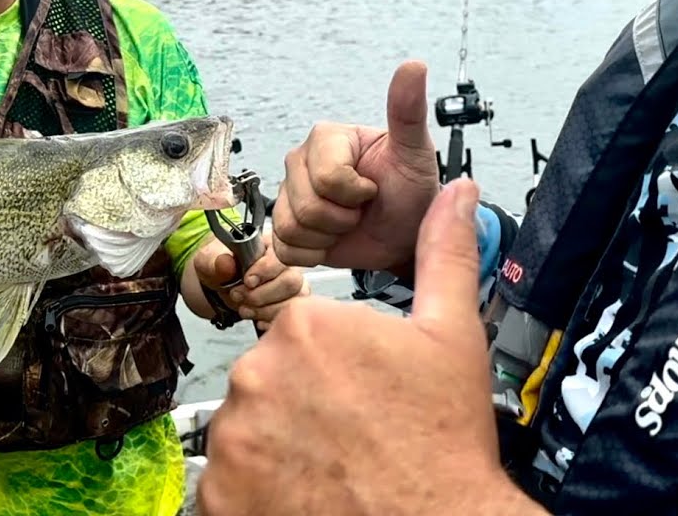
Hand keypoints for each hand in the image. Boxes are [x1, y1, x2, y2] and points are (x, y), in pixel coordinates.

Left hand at [187, 236, 310, 328]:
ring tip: (243, 308)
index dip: (265, 271)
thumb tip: (226, 263)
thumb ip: (215, 261)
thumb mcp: (208, 260)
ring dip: (265, 311)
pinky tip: (256, 319)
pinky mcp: (289, 304)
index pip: (280, 257)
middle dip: (261, 295)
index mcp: (269, 246)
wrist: (217, 285)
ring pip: (293, 302)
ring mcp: (290, 287)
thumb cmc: (217, 266)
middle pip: (291, 282)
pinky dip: (271, 321)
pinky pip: (290, 316)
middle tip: (238, 296)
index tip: (247, 281)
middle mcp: (285, 265)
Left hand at [197, 179, 544, 515]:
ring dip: (278, 449)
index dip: (335, 368)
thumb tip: (458, 192)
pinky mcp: (219, 497)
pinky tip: (305, 496)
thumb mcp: (454, 337)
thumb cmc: (442, 443)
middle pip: (270, 382)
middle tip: (350, 435)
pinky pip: (228, 486)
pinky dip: (257, 493)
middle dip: (302, 405)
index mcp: (305, 327)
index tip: (362, 395)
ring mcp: (234, 439)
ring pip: (248, 432)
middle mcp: (257, 375)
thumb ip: (445, 254)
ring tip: (330, 468)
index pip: (300, 336)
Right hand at [273, 60, 441, 271]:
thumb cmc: (410, 191)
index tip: (374, 189)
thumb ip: (409, 111)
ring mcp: (290, 194)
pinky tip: (333, 240)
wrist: (405, 235)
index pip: (327, 177)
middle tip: (363, 209)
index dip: (355, 193)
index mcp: (327, 139)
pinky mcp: (286, 226)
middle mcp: (302, 163)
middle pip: (306, 204)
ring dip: (329, 235)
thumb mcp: (415, 152)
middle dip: (342, 218)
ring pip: (292, 227)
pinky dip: (314, 252)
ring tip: (349, 224)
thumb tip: (414, 66)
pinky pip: (284, 247)